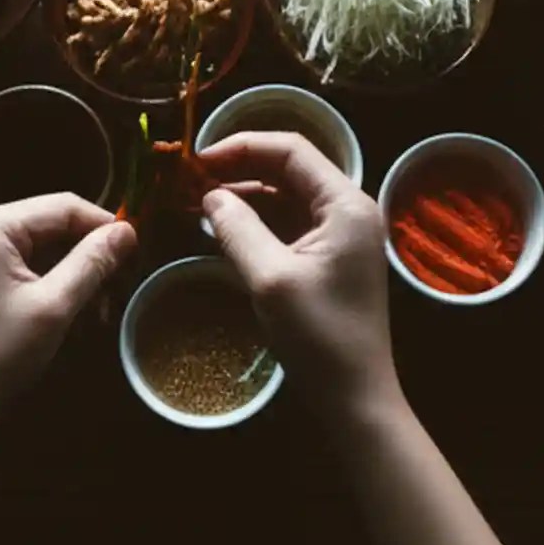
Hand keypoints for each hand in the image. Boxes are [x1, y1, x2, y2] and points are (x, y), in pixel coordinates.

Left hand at [0, 193, 137, 425]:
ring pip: (34, 245)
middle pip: (47, 223)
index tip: (137, 251)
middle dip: (86, 251)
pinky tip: (65, 305)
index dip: (103, 225)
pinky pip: (15, 262)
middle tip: (118, 284)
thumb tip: (128, 230)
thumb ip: (91, 263)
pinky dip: (44, 279)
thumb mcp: (53, 307)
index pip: (62, 206)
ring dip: (68, 269)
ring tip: (96, 302)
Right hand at [200, 132, 400, 417]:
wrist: (356, 398)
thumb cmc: (320, 337)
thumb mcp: (270, 279)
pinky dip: (254, 222)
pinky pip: (286, 224)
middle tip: (187, 182)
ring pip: (284, 196)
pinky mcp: (327, 259)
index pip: (290, 150)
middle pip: (287, 169)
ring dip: (242, 196)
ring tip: (196, 204)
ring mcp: (339, 235)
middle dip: (237, 170)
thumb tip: (209, 195)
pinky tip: (220, 229)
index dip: (240, 147)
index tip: (194, 161)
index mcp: (345, 204)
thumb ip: (237, 228)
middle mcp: (347, 210)